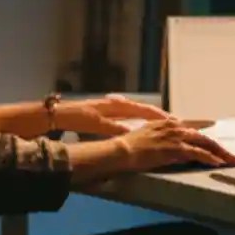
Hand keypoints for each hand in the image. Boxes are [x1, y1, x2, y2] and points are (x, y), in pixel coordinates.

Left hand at [55, 94, 172, 136]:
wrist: (61, 113)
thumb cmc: (80, 119)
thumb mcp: (99, 125)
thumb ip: (117, 128)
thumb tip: (134, 132)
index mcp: (117, 105)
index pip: (143, 109)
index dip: (158, 115)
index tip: (172, 119)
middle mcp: (117, 102)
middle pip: (141, 108)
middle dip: (156, 114)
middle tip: (171, 120)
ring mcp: (111, 104)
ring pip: (135, 109)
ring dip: (147, 115)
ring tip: (159, 121)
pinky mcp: (106, 108)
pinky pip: (127, 111)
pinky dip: (136, 116)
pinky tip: (136, 121)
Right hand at [118, 120, 234, 170]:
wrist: (121, 150)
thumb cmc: (130, 147)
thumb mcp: (148, 138)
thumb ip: (161, 140)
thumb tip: (171, 149)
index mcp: (170, 124)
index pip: (195, 132)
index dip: (209, 140)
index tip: (220, 147)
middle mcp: (176, 127)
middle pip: (205, 137)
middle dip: (222, 148)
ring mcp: (176, 137)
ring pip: (205, 144)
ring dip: (221, 154)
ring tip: (233, 162)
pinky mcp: (175, 148)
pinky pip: (197, 153)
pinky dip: (209, 158)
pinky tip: (218, 164)